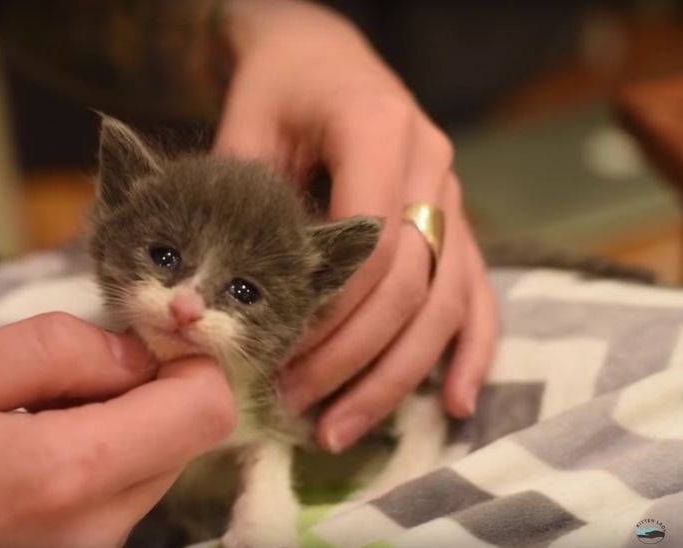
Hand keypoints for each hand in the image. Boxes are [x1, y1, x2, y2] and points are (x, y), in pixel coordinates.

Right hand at [0, 312, 235, 547]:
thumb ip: (54, 350)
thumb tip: (137, 349)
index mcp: (67, 473)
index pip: (205, 409)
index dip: (185, 359)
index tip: (134, 337)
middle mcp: (98, 529)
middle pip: (184, 434)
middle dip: (142, 388)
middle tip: (57, 378)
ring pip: (155, 462)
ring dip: (116, 424)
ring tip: (29, 420)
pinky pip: (122, 494)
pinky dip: (97, 459)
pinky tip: (30, 453)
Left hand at [214, 0, 497, 452]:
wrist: (324, 56)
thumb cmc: (278, 86)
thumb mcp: (245, 121)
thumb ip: (237, 196)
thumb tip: (215, 296)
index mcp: (380, 128)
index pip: (370, 240)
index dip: (330, 310)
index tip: (279, 354)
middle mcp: (432, 166)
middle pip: (408, 285)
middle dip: (349, 358)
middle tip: (291, 404)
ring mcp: (452, 200)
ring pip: (444, 303)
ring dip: (395, 376)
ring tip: (340, 429)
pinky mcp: (454, 227)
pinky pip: (478, 296)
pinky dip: (471, 352)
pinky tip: (457, 405)